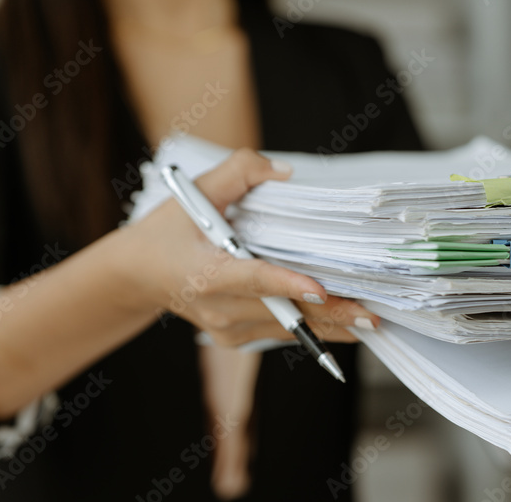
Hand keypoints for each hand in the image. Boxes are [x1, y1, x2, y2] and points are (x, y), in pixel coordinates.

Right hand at [123, 148, 377, 345]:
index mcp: (207, 273)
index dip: (287, 286)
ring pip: (290, 329)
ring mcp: (228, 328)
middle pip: (283, 312)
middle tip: (371, 314)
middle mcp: (220, 307)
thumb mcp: (195, 191)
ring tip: (371, 321)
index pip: (253, 280)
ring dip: (332, 326)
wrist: (138, 274)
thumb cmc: (168, 230)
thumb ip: (239, 172)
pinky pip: (283, 333)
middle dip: (330, 313)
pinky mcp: (237, 338)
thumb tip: (284, 173)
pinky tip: (349, 324)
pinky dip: (316, 328)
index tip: (320, 290)